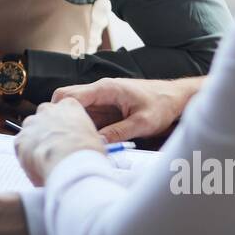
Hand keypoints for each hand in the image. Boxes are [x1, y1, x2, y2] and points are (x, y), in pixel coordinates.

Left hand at [15, 97, 104, 185]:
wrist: (69, 164)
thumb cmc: (87, 152)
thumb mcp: (96, 140)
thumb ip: (84, 137)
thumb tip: (82, 147)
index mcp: (69, 106)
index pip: (65, 108)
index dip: (67, 124)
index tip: (70, 136)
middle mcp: (48, 110)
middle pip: (45, 116)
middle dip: (48, 130)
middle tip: (57, 148)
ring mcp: (32, 123)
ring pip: (31, 131)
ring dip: (37, 142)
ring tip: (47, 159)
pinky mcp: (20, 139)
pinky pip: (22, 147)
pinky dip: (28, 156)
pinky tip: (38, 166)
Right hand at [51, 76, 204, 141]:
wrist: (176, 98)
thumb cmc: (162, 104)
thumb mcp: (142, 122)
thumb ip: (119, 132)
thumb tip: (96, 142)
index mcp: (105, 89)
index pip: (68, 95)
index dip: (59, 113)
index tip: (60, 132)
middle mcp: (99, 92)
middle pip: (66, 102)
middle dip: (62, 120)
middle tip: (66, 141)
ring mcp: (101, 101)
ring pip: (75, 111)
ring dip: (74, 126)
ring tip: (78, 145)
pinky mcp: (105, 110)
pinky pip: (87, 118)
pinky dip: (85, 129)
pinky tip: (89, 143)